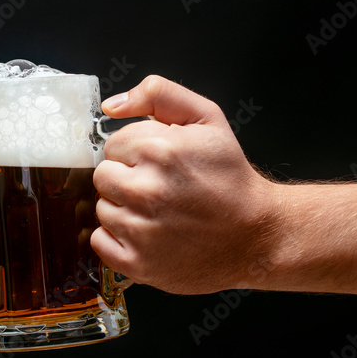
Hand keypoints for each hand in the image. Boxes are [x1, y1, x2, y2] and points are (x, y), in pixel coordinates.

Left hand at [91, 75, 279, 294]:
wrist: (257, 235)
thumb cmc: (230, 178)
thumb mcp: (207, 119)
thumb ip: (159, 94)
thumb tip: (112, 106)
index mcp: (159, 150)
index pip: (112, 145)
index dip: (135, 152)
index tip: (157, 163)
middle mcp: (145, 190)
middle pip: (102, 176)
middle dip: (125, 178)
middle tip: (157, 187)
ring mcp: (139, 230)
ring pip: (101, 208)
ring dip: (123, 208)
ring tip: (158, 211)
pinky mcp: (136, 263)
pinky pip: (100, 241)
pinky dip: (118, 239)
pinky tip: (148, 234)